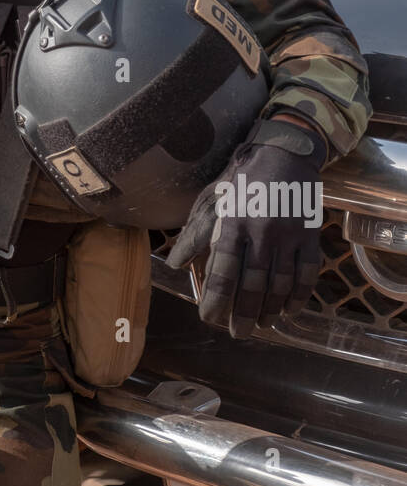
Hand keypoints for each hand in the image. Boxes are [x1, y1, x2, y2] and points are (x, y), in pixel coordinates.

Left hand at [165, 117, 327, 337]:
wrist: (286, 151)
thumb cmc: (244, 177)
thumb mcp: (214, 199)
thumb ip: (197, 233)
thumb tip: (174, 264)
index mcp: (233, 222)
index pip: (223, 270)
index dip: (215, 298)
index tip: (209, 318)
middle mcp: (261, 231)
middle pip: (252, 283)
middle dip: (243, 313)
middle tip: (237, 333)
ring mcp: (289, 234)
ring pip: (280, 283)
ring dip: (270, 308)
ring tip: (261, 323)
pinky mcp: (310, 234)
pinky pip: (307, 273)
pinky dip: (299, 296)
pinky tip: (288, 309)